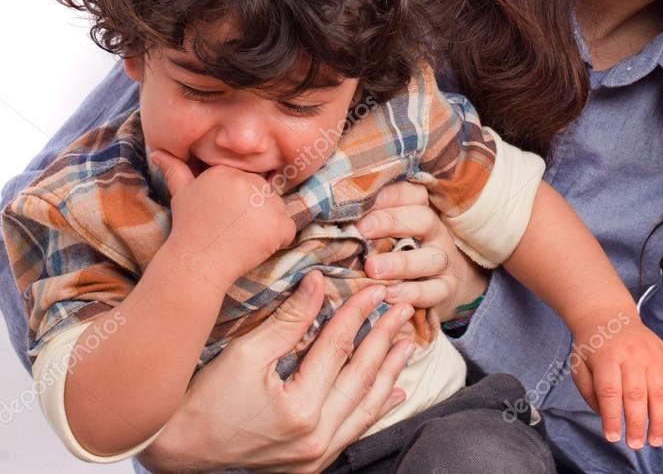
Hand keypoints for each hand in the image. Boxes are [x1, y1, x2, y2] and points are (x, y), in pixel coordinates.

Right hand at [138, 271, 417, 473]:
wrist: (177, 450)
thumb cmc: (203, 400)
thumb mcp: (244, 354)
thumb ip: (288, 321)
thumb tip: (319, 283)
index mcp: (299, 409)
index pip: (338, 348)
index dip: (358, 314)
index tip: (376, 290)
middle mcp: (314, 438)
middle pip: (360, 376)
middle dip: (384, 337)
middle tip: (404, 306)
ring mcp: (314, 456)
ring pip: (364, 406)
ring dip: (388, 371)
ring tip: (408, 342)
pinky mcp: (310, 464)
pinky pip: (353, 431)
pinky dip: (375, 409)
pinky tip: (395, 392)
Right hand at [151, 149, 296, 291]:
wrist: (195, 263)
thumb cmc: (188, 229)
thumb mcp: (181, 194)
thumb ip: (175, 170)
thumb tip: (157, 152)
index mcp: (227, 170)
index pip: (248, 185)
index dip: (237, 205)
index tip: (220, 217)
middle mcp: (248, 180)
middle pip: (265, 196)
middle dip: (253, 214)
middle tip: (229, 230)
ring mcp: (264, 202)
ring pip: (278, 212)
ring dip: (265, 227)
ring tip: (239, 238)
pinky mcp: (277, 224)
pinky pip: (288, 230)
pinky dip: (278, 241)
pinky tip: (254, 247)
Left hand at [354, 180, 489, 321]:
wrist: (445, 283)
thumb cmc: (405, 252)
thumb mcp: (393, 233)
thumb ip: (369, 224)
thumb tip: (330, 214)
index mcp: (421, 212)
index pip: (413, 194)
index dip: (390, 195)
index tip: (361, 200)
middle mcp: (436, 233)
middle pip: (423, 219)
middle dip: (392, 222)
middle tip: (362, 229)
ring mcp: (444, 262)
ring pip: (432, 257)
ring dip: (401, 263)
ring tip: (373, 269)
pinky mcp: (447, 289)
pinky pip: (435, 291)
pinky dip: (412, 293)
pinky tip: (389, 295)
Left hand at [569, 309, 662, 449]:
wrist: (609, 315)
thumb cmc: (593, 346)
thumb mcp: (579, 364)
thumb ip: (590, 392)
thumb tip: (607, 418)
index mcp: (606, 357)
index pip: (609, 390)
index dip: (612, 416)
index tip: (612, 437)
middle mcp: (631, 355)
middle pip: (636, 393)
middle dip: (637, 423)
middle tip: (635, 444)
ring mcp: (652, 354)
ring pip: (660, 390)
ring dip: (660, 419)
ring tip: (656, 440)